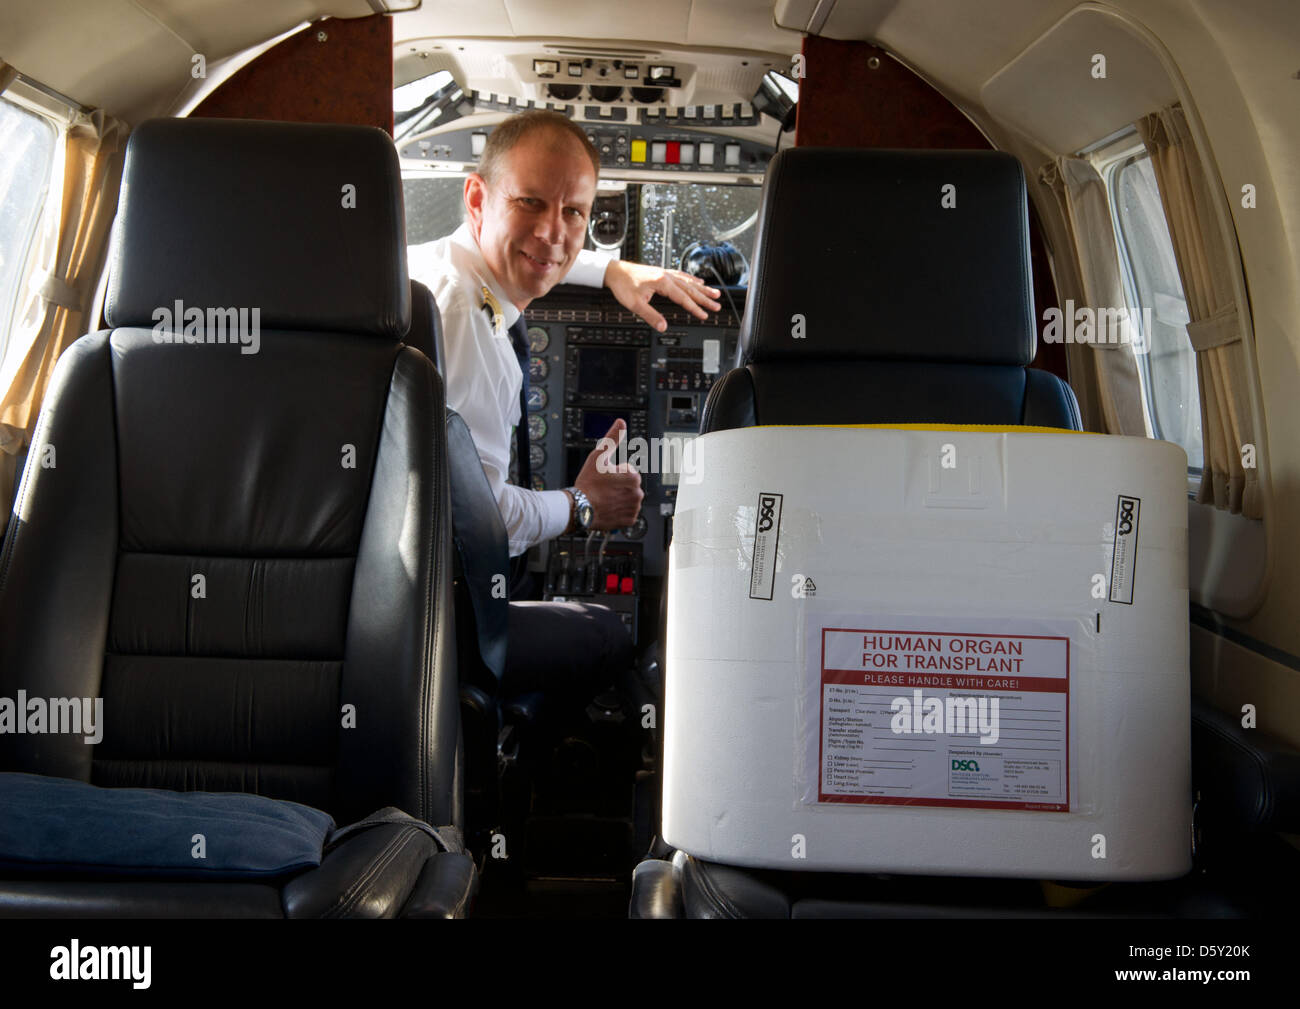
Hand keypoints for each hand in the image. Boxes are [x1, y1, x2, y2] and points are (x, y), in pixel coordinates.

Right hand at [575, 419, 643, 529]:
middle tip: (604, 488)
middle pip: (630, 486)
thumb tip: (621, 422)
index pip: (629, 471)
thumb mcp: (598, 456)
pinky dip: (620, 511)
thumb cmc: (588, 483)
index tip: (606, 477)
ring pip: (629, 499)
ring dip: (621, 498)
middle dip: (620, 486)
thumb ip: (612, 438)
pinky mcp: (629, 520)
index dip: (616, 473)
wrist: (578, 508)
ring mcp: (634, 508)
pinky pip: (628, 513)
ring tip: (605, 498)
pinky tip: (609, 508)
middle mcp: (638, 493)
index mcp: (633, 477)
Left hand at [603, 260, 721, 331]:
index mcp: (662, 282)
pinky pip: (682, 276)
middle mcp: (666, 276)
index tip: (704, 315)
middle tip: (717, 305)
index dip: (695, 308)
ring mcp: (665, 273)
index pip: (683, 298)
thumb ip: (651, 316)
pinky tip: (697, 282)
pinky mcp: (662, 273)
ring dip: (702, 289)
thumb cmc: (623, 286)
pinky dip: (691, 280)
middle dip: (705, 298)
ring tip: (715, 293)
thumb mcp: (635, 304)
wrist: (614, 272)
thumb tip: (663, 327)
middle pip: (690, 289)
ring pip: (688, 282)